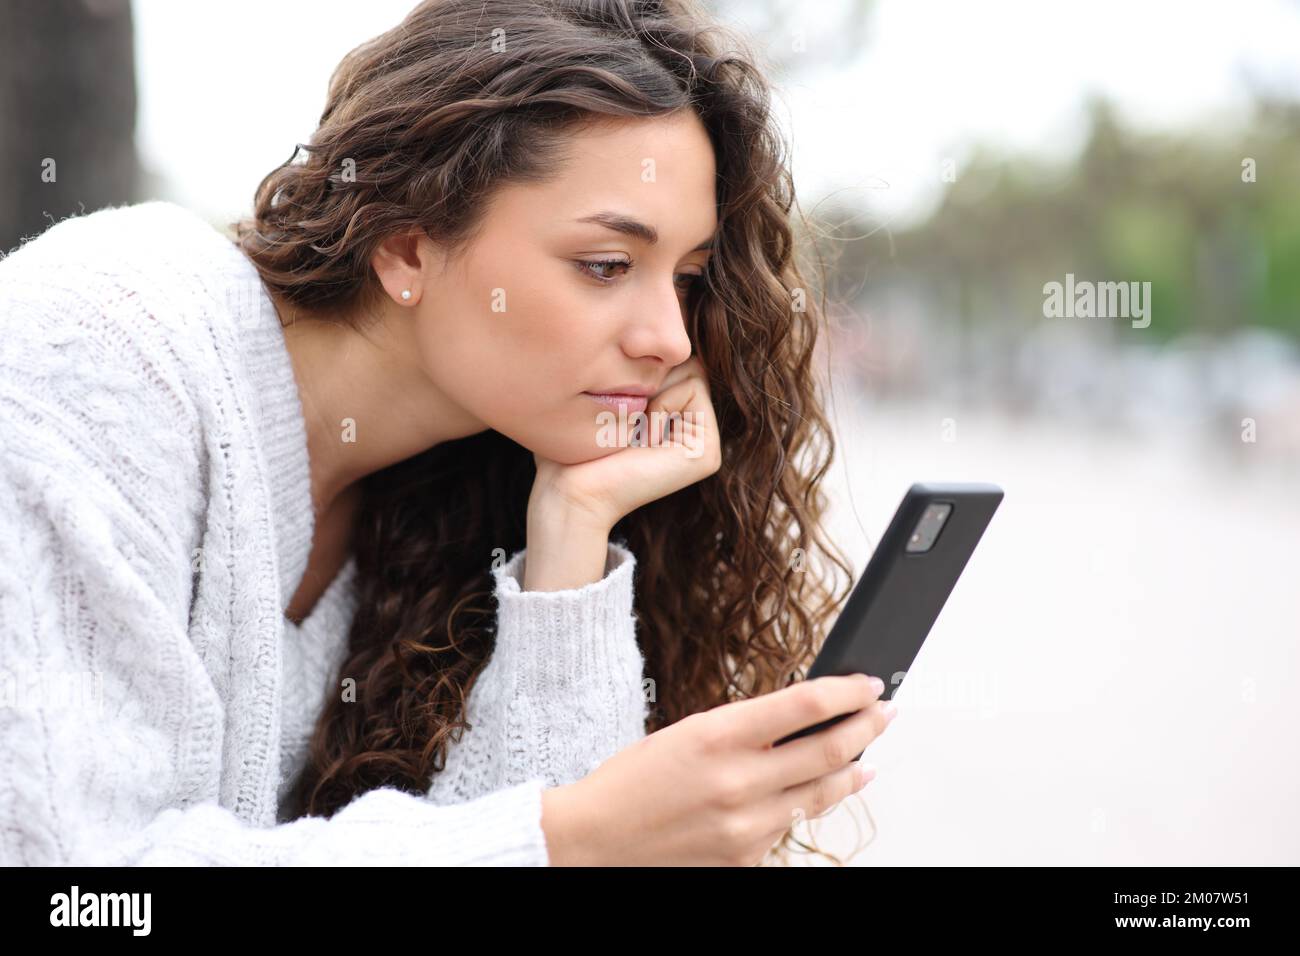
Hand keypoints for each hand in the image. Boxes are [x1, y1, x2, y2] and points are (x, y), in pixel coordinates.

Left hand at [530, 356, 721, 531]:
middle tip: (624, 420)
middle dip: (650, 377)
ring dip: (652, 392)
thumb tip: (653, 319)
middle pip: (685, 360)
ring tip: (632, 431)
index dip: (642, 366)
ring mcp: (705, 443)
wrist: (571, 492)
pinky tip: (642, 441)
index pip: (673, 359)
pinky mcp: (707, 452)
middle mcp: (693, 431)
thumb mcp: (605, 394)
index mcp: (675, 419)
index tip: (616, 406)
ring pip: (691, 369)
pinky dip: (660, 406)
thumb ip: (631, 363)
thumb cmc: (575, 445)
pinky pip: (693, 388)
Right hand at [538, 674, 896, 865]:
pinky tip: (818, 793)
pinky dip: (809, 805)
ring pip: (822, 793)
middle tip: (886, 712)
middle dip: (868, 726)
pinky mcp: (746, 858)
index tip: (868, 683)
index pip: (806, 705)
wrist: (594, 841)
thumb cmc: (631, 783)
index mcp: (718, 735)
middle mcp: (739, 781)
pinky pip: (789, 826)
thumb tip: (801, 718)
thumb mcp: (686, 733)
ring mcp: (746, 825)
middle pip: (831, 749)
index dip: (848, 691)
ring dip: (853, 770)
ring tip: (868, 756)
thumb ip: (744, 728)